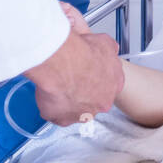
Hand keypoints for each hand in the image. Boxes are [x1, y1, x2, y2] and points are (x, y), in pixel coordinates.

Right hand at [24, 3, 123, 125]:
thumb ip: (109, 50)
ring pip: (74, 109)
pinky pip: (56, 114)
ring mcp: (83, 113)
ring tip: (57, 84)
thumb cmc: (82, 53)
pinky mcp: (64, 119)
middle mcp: (102, 102)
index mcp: (114, 84)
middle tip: (69, 79)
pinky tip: (48, 92)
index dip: (94, 79)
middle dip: (81, 92)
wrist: (64, 61)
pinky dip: (50, 105)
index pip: (107, 86)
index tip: (85, 75)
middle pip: (92, 100)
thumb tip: (109, 48)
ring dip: (66, 99)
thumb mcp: (105, 43)